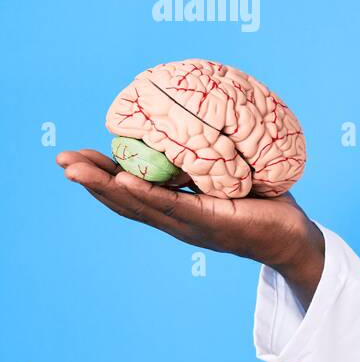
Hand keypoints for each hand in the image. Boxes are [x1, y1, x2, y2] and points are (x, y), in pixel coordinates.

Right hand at [56, 148, 318, 269]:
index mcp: (178, 209)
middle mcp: (178, 221)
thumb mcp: (229, 178)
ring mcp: (191, 225)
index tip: (75, 158)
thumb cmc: (266, 203)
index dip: (102, 177)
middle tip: (61, 159)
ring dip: (106, 187)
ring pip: (140, 205)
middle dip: (91, 181)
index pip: (133, 192)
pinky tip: (124, 182)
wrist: (295, 237)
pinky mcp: (211, 223)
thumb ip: (208, 161)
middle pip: (125, 201)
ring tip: (77, 170)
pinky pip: (174, 206)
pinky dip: (146, 194)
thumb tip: (195, 124)